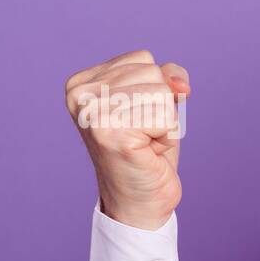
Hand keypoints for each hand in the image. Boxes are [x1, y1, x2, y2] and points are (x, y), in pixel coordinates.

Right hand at [64, 49, 190, 230]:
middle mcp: (79, 94)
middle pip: (154, 74)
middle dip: (161, 107)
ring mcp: (91, 113)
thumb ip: (168, 78)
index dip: (154, 91)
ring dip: (164, 123)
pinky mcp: (110, 132)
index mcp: (82, 82)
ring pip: (162, 93)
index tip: (135, 119)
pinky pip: (166, 117)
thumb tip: (180, 84)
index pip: (144, 59)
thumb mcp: (158, 103)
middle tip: (142, 135)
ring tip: (144, 143)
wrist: (141, 201)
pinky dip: (166, 137)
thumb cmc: (148, 151)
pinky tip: (146, 152)